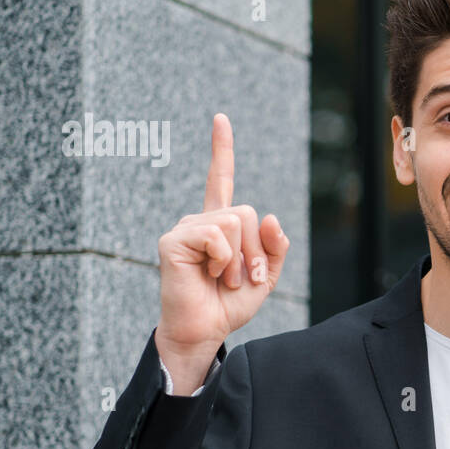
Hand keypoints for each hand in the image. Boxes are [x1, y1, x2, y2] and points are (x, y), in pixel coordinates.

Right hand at [155, 114, 289, 392]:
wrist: (205, 330)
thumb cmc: (229, 305)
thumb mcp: (266, 276)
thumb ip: (275, 248)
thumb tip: (273, 218)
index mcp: (222, 225)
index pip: (222, 180)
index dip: (222, 150)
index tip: (220, 119)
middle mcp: (202, 221)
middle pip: (249, 212)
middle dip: (256, 250)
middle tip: (242, 278)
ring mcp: (187, 228)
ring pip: (236, 221)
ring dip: (241, 259)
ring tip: (225, 279)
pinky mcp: (174, 240)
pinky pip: (217, 235)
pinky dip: (224, 260)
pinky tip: (210, 275)